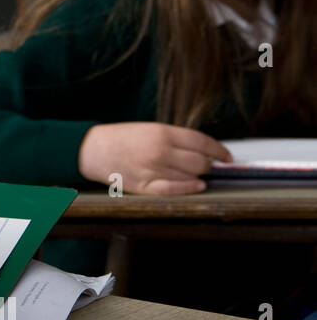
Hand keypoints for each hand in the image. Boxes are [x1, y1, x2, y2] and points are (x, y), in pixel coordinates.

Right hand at [77, 122, 232, 194]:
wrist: (92, 150)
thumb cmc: (121, 138)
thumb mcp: (151, 129)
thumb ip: (176, 139)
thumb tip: (204, 151)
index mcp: (162, 133)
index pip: (202, 142)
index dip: (219, 151)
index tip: (226, 156)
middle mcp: (159, 151)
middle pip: (200, 162)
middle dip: (208, 165)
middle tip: (207, 165)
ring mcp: (152, 170)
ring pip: (191, 177)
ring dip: (199, 176)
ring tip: (198, 175)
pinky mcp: (144, 186)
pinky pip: (174, 190)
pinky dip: (189, 188)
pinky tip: (196, 186)